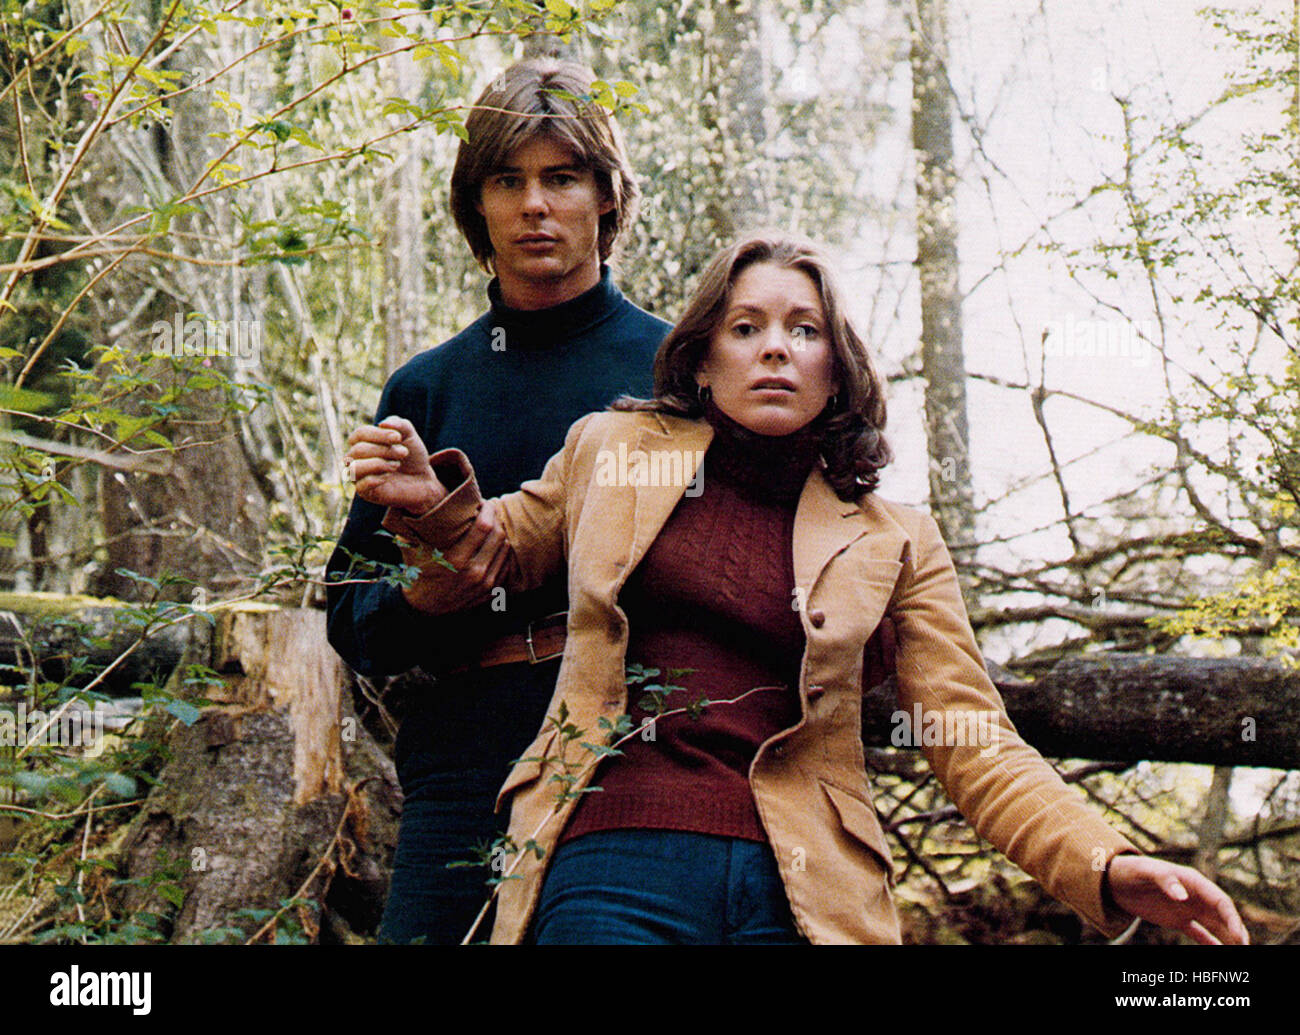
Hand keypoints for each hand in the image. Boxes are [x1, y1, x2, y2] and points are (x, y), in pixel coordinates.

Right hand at [346, 416, 443, 513]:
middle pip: (358, 450)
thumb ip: (399, 424)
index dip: (378, 434)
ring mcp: (358, 476)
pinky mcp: (365, 492)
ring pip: (354, 468)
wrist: (423, 480)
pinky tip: (388, 477)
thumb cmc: (412, 456)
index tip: (398, 437)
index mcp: (363, 442)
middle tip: (404, 453)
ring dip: (378, 464)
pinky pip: (361, 486)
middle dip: (384, 450)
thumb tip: (381, 424)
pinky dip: (376, 479)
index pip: (360, 434)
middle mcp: (356, 458)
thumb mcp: (410, 436)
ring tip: (397, 465)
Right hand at [400, 498, 509, 614]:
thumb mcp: (414, 550)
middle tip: (489, 511)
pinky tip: (493, 544)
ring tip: (491, 526)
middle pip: (498, 535)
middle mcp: (474, 572)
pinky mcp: (491, 591)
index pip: (484, 526)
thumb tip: (423, 501)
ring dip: (500, 533)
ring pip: (505, 549)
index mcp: (455, 559)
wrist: (424, 607)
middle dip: (496, 518)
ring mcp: (485, 583)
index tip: (484, 503)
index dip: (488, 510)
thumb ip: (420, 527)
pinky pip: (506, 564)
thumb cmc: (419, 573)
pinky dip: (502, 551)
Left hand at [1105, 854, 1248, 943]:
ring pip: (1215, 925)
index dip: (1232, 918)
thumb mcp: (1146, 872)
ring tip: (1238, 953)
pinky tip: (1219, 952)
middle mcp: (1195, 894)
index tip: (1238, 936)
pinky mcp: (1178, 918)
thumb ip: (1164, 880)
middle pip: (1223, 915)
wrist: (1114, 878)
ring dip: (1227, 938)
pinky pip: (1200, 932)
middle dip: (1236, 931)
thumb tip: (1182, 896)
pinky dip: (1211, 942)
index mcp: (1193, 881)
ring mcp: (1188, 907)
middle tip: (1245, 949)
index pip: (1220, 901)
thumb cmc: (1131, 870)